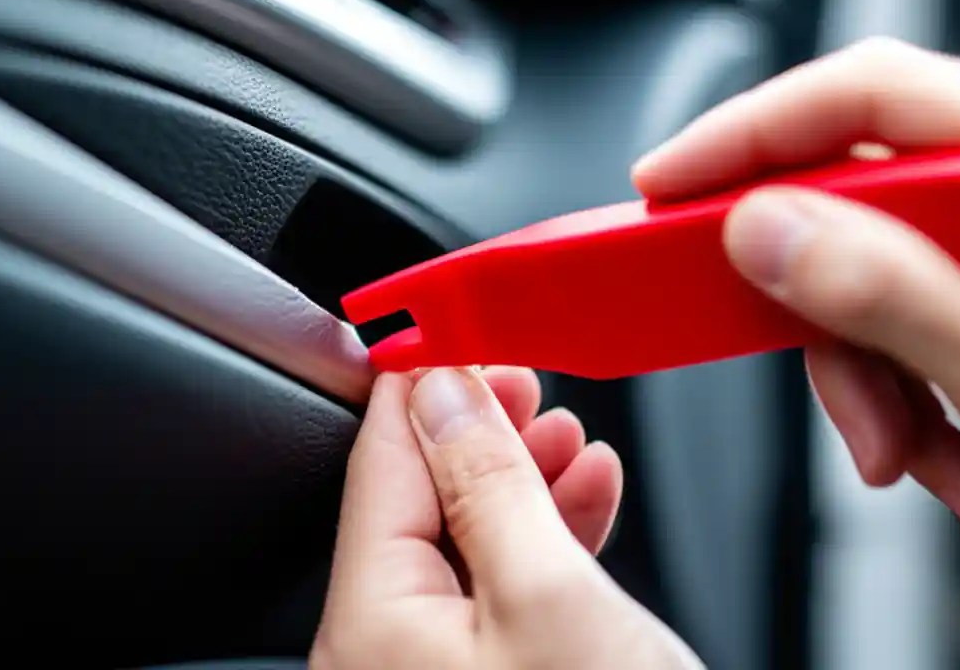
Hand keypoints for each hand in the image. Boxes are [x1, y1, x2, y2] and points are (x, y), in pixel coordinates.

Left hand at [310, 366, 702, 669]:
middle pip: (418, 502)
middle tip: (524, 377)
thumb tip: (447, 395)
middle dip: (481, 432)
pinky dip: (543, 537)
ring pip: (465, 542)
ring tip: (570, 435)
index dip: (419, 383)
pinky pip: (499, 590)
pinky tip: (587, 494)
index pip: (376, 466)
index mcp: (372, 628)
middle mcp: (384, 653)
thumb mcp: (550, 592)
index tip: (454, 323)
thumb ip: (490, 484)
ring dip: (522, 478)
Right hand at [633, 37, 959, 662]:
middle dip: (819, 303)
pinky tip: (956, 467)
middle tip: (780, 347)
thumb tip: (770, 230)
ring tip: (912, 451)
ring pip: (860, 285)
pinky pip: (889, 344)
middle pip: (857, 197)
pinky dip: (898, 416)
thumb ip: (890, 296)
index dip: (758, 134)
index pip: (879, 97)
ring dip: (863, 383)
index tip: (672, 183)